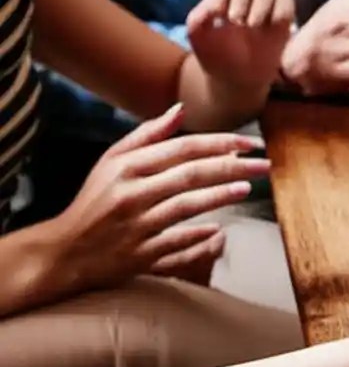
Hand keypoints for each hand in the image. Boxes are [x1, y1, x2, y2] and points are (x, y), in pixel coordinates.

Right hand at [43, 104, 268, 296]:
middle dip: (233, 167)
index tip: (250, 143)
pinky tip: (220, 232)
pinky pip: (176, 245)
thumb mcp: (112, 161)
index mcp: (126, 168)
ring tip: (247, 188)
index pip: (182, 148)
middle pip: (191, 175)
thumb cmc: (95, 199)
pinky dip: (199, 239)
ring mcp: (136, 227)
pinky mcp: (140, 257)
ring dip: (220, 196)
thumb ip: (147, 135)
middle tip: (264, 164)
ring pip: (185, 207)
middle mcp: (131, 195)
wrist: (65, 250)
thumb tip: (181, 109)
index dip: (220, 143)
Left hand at [187, 0, 294, 90]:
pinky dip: (278, 16)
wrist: (240, 73)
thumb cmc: (216, 50)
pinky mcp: (286, 1)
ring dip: (259, 9)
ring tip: (252, 26)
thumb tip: (210, 8)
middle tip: (238, 24)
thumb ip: (198, 19)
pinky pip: (286, 1)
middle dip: (240, 4)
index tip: (219, 17)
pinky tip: (270, 28)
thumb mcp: (199, 37)